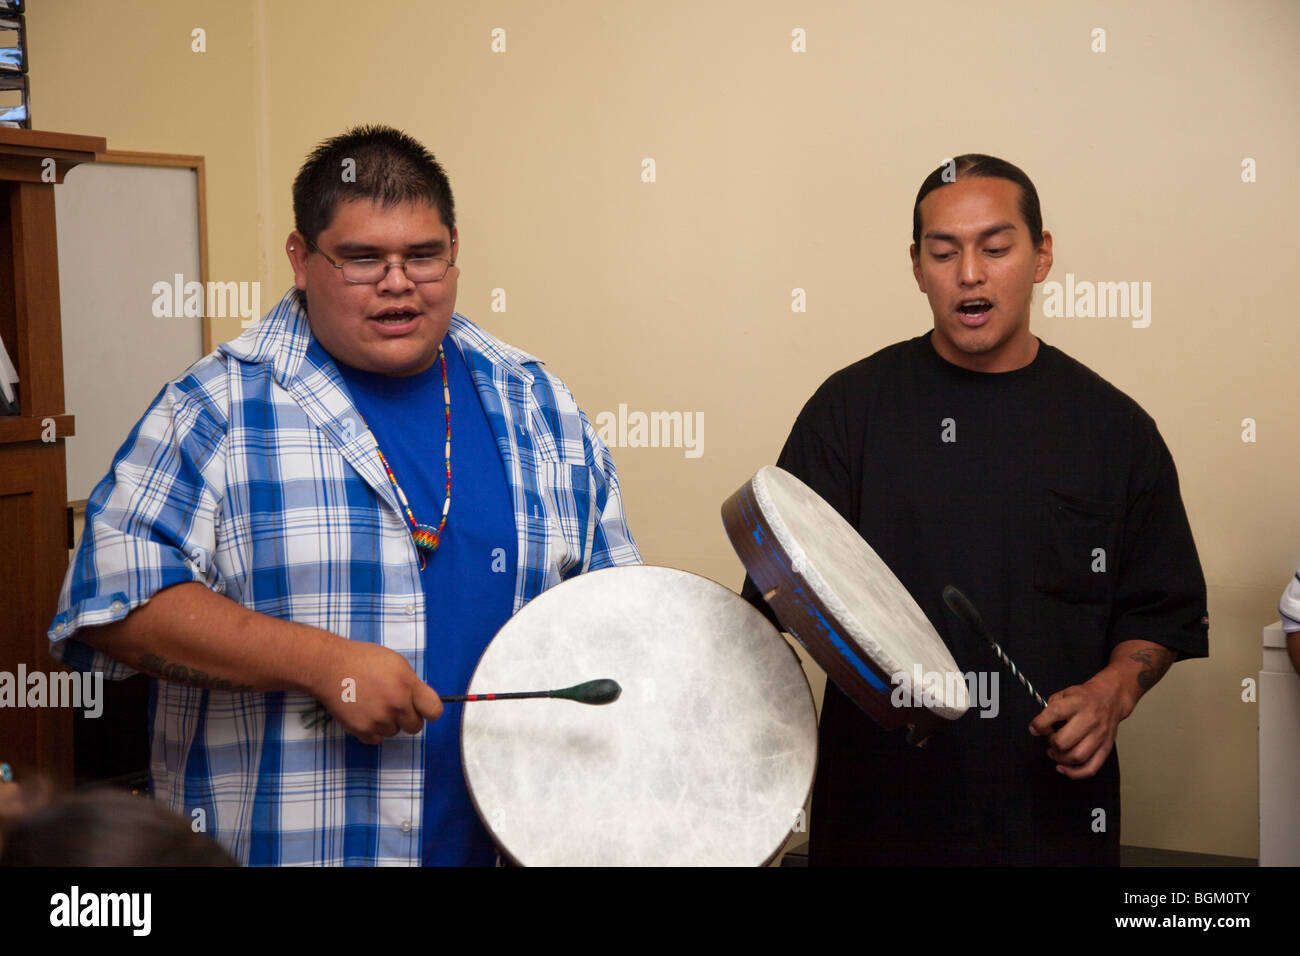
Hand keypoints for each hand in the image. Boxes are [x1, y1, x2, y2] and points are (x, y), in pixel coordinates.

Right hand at [310, 640, 442, 745]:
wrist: (330, 666)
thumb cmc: (363, 660)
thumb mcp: (396, 663)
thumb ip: (411, 683)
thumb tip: (420, 701)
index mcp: (408, 685)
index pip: (434, 711)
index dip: (429, 711)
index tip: (423, 710)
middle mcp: (396, 704)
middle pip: (415, 727)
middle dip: (408, 718)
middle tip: (394, 706)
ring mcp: (379, 719)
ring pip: (394, 732)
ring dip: (387, 723)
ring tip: (373, 704)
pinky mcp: (362, 729)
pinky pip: (376, 739)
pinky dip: (372, 730)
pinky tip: (364, 713)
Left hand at [1028, 668, 1132, 779]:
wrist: (1110, 698)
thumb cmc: (1084, 697)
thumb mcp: (1064, 694)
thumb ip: (1049, 709)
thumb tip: (1037, 728)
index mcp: (1077, 703)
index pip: (1053, 714)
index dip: (1038, 725)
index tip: (1034, 728)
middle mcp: (1089, 720)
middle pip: (1063, 741)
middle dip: (1051, 743)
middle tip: (1050, 739)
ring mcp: (1099, 736)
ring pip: (1076, 757)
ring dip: (1060, 759)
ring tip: (1054, 752)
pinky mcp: (1105, 748)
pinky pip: (1090, 768)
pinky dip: (1074, 773)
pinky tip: (1063, 768)